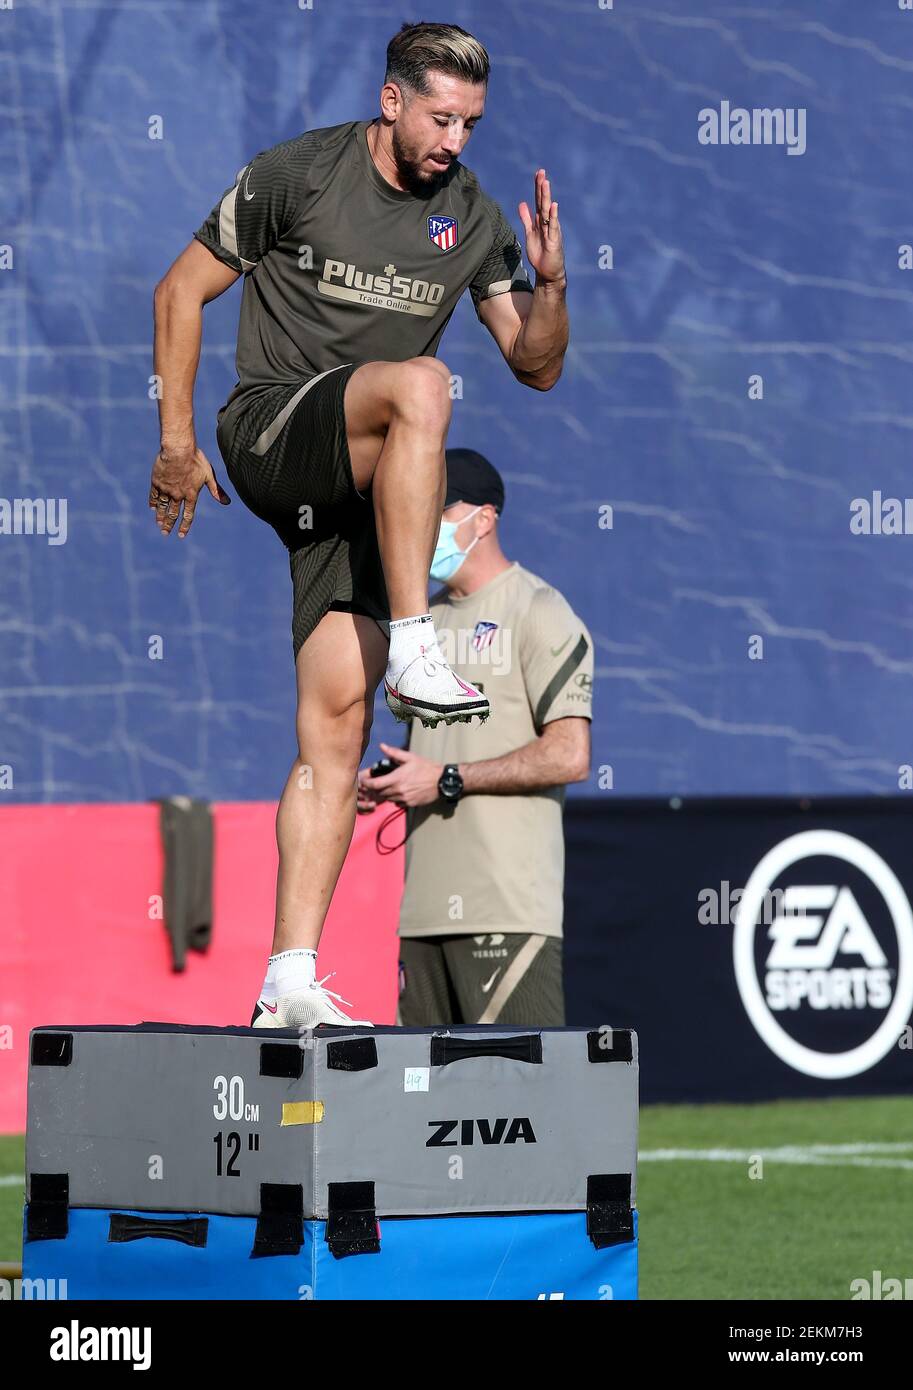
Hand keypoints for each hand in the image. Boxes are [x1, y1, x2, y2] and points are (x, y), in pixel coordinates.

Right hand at [149, 442, 230, 537]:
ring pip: (162, 506)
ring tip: (158, 524)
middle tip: (164, 533)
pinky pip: (154, 495)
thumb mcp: (209, 475)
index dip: (184, 526)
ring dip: (160, 516)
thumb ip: (216, 490)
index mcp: (191, 495)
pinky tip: (152, 507)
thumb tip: (227, 502)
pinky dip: (153, 502)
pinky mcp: (156, 482)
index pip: (188, 515)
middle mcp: (178, 495)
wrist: (178, 449)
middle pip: (172, 514)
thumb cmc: (196, 460)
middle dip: (169, 525)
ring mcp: (166, 489)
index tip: (181, 535)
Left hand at [357, 742, 443, 808]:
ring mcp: (404, 799)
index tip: (364, 780)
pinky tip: (399, 791)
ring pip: (387, 798)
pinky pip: (397, 803)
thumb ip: (394, 753)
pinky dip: (394, 798)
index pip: (375, 784)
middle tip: (375, 781)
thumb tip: (382, 746)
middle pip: (379, 792)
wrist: (442, 781)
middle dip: (375, 787)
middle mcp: (399, 790)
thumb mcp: (410, 757)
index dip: (366, 783)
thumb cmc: (426, 768)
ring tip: (388, 785)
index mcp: (397, 778)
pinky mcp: (410, 804)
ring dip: (385, 792)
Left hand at [518, 169, 564, 284]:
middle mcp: (547, 223)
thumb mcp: (530, 233)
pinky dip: (553, 216)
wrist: (548, 272)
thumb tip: (522, 203)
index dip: (537, 188)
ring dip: (546, 197)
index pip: (538, 201)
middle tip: (541, 172)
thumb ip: (527, 219)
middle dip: (542, 187)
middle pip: (543, 202)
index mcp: (540, 221)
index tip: (538, 173)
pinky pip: (553, 226)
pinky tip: (553, 205)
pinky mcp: (554, 241)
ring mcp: (552, 231)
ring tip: (545, 183)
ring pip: (548, 211)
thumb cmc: (540, 253)